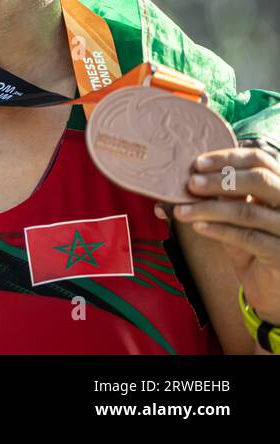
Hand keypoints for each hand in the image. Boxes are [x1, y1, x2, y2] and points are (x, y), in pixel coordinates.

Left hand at [173, 146, 279, 322]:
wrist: (271, 288)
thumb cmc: (252, 245)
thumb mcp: (234, 217)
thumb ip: (216, 199)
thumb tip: (174, 188)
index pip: (260, 160)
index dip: (228, 158)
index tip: (197, 164)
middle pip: (259, 180)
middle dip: (220, 180)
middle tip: (190, 184)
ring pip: (248, 211)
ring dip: (209, 208)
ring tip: (181, 210)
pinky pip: (249, 238)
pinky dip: (219, 230)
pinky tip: (198, 227)